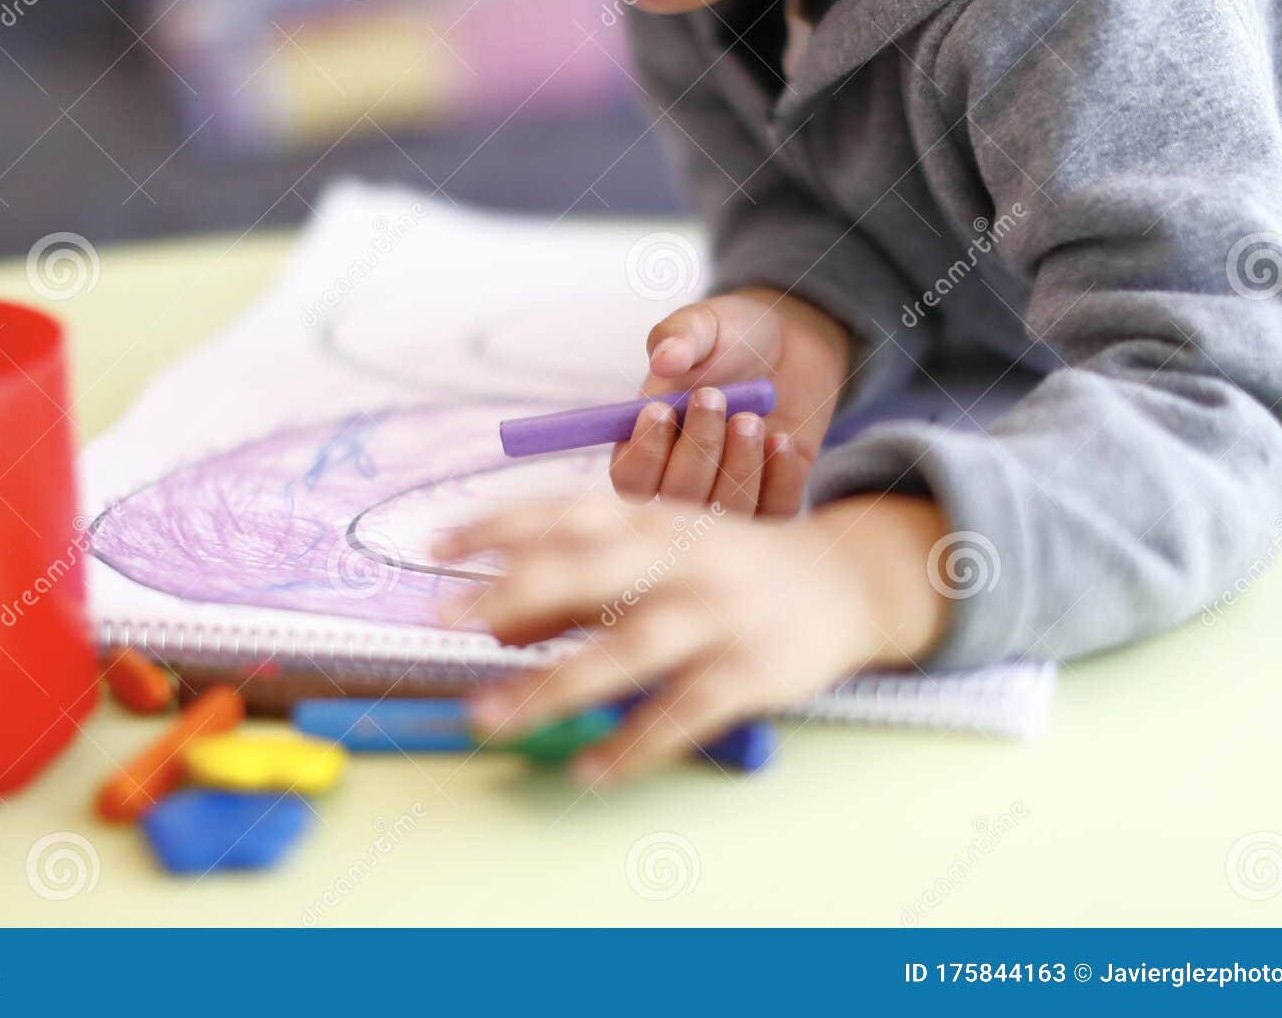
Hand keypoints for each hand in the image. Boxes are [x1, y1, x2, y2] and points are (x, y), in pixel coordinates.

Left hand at [434, 494, 948, 783]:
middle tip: (444, 621)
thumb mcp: (656, 555)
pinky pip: (683, 712)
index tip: (435, 546)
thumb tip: (498, 625)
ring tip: (490, 717)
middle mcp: (682, 557)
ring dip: (553, 685)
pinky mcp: (751, 670)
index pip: (564, 511)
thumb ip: (579, 585)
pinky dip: (633, 744)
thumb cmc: (727, 566)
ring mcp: (718, 614)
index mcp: (652, 519)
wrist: (846, 581)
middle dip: (511, 594)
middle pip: (589, 569)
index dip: (499, 524)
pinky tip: (587, 769)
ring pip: (628, 649)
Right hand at [611, 288, 850, 516]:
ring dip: (738, 467)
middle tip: (714, 395)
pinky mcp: (775, 496)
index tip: (661, 409)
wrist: (791, 342)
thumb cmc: (733, 336)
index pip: (630, 480)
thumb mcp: (703, 324)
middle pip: (678, 501)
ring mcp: (730, 492)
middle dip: (697, 449)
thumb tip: (663, 358)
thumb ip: (679, 335)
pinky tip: (781, 437)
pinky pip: (776, 511)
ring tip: (751, 417)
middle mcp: (684, 476)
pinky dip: (779, 477)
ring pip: (727, 513)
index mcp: (648, 442)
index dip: (643, 454)